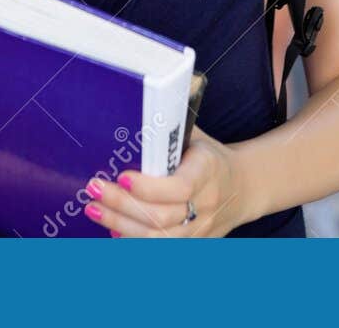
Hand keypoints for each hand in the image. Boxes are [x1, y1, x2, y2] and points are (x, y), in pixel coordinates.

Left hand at [83, 132, 248, 236]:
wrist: (244, 188)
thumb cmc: (209, 156)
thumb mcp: (198, 135)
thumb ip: (176, 120)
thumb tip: (151, 88)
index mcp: (208, 171)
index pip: (180, 188)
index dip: (149, 187)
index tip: (122, 175)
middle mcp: (206, 204)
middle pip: (162, 216)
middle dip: (122, 205)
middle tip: (94, 189)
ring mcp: (199, 229)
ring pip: (158, 238)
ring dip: (121, 225)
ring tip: (94, 209)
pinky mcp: (192, 244)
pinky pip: (161, 250)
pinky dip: (134, 242)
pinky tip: (113, 230)